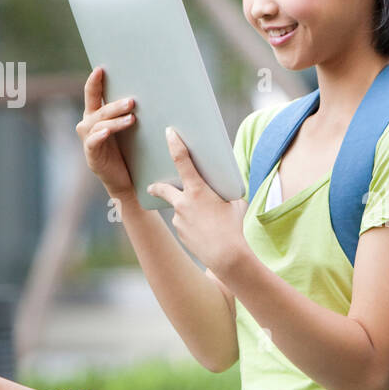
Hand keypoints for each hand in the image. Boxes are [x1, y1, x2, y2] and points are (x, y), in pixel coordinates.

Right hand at [76, 67, 135, 198]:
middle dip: (115, 104)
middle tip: (132, 101)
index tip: (101, 69)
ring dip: (114, 119)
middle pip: (100, 109)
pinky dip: (100, 135)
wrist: (126, 181)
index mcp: (96, 116)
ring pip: (99, 124)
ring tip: (131, 117)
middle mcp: (88, 125)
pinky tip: (107, 131)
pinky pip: (94, 142)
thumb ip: (130, 113)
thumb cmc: (129, 152)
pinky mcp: (92, 155)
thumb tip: (151, 93)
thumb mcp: (129, 129)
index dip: (95, 82)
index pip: (92, 95)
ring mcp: (89, 140)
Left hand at [147, 127, 249, 276]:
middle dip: (157, 186)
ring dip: (184, 209)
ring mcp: (180, 219)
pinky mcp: (181, 233)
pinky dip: (191, 224)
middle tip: (153, 185)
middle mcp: (183, 203)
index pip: (182, 160)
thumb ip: (225, 191)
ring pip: (178, 209)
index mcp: (198, 190)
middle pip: (163, 188)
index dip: (174, 144)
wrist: (227, 256)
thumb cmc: (235, 227)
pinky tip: (204, 231)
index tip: (169, 133)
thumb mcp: (235, 202)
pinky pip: (184, 224)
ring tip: (204, 218)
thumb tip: (223, 185)